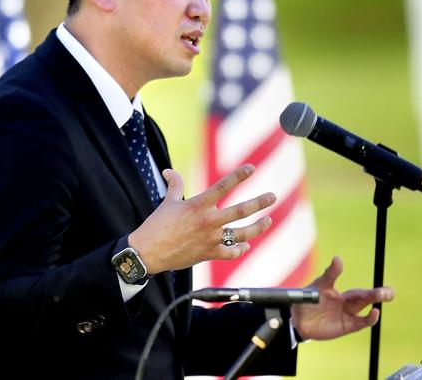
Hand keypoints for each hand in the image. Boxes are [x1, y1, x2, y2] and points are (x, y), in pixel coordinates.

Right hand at [127, 165, 274, 274]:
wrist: (149, 252)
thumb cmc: (157, 225)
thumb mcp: (168, 202)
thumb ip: (175, 185)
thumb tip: (169, 171)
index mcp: (198, 205)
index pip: (223, 186)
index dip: (239, 176)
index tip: (252, 168)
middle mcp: (208, 221)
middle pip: (241, 210)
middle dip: (259, 202)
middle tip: (272, 196)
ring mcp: (211, 239)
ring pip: (242, 234)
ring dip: (258, 227)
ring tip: (267, 220)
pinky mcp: (209, 254)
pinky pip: (231, 253)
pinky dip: (241, 249)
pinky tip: (247, 245)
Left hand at [291, 256, 394, 340]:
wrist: (297, 319)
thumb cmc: (308, 300)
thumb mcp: (319, 286)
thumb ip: (330, 274)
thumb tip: (338, 258)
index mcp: (343, 295)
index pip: (361, 292)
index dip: (373, 290)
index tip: (386, 286)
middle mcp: (349, 306)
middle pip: (366, 299)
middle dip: (378, 294)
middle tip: (389, 292)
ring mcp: (348, 316)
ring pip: (366, 309)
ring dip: (375, 303)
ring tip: (385, 296)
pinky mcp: (346, 327)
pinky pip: (361, 323)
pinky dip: (369, 319)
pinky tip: (374, 312)